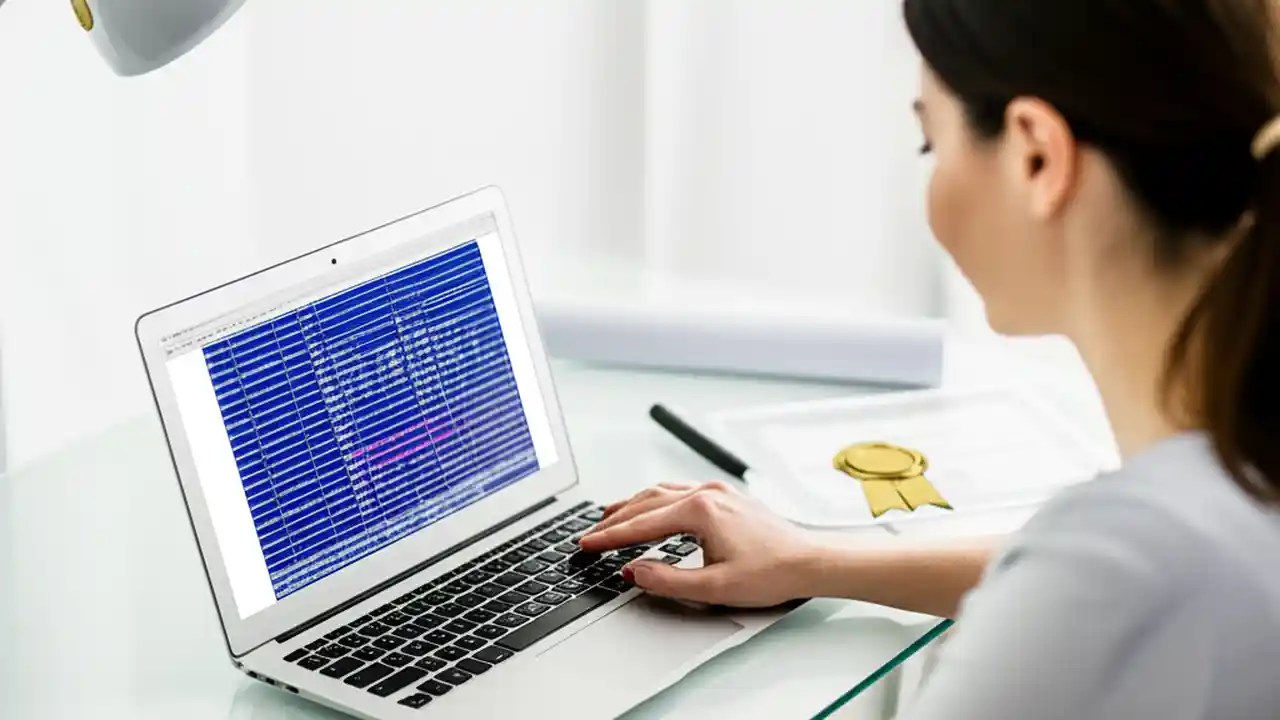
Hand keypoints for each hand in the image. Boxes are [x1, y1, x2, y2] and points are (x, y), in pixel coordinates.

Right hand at [577, 481, 819, 606]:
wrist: (810, 561)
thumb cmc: (772, 573)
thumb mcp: (714, 588)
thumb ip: (668, 580)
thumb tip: (634, 571)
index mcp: (700, 511)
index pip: (641, 524)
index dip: (610, 537)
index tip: (586, 545)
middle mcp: (706, 493)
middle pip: (646, 502)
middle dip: (614, 520)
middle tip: (590, 535)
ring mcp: (716, 491)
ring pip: (660, 492)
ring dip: (632, 505)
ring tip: (608, 517)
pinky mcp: (725, 496)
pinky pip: (678, 491)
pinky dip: (654, 499)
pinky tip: (649, 507)